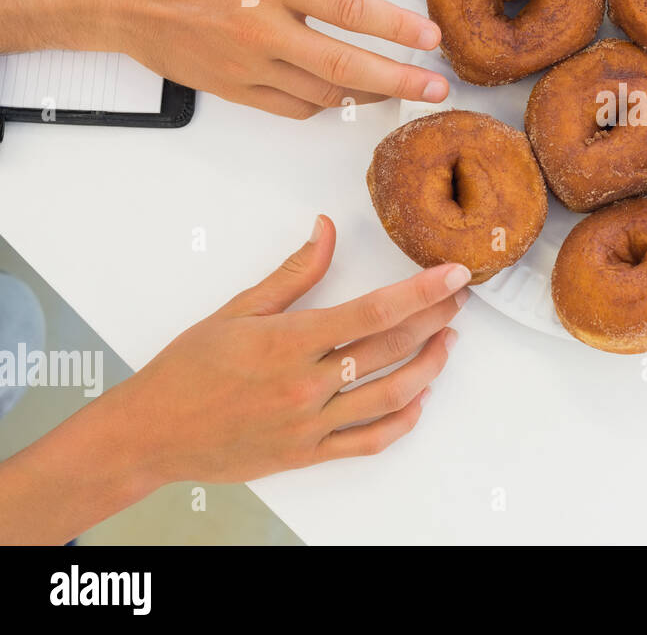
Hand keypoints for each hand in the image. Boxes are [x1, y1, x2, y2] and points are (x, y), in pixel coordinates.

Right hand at [0, 216, 469, 542]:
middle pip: (391, 349)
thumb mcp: (239, 310)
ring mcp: (310, 425)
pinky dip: (403, 420)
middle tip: (458, 298)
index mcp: (289, 342)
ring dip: (429, 367)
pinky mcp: (308, 455)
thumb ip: (294, 272)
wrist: (150, 433)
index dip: (422, 291)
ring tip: (446, 341)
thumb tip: (327, 229)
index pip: (374, 311)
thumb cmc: (188, 370)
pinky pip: (369, 441)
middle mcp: (305, 385)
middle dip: (434, 319)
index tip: (454, 275)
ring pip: (391, 397)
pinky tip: (418, 398)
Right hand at [59, 0, 448, 118]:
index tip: (431, 36)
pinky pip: (294, 107)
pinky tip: (348, 94)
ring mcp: (249, 66)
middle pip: (346, 65)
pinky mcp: (235, 89)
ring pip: (325, 93)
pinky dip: (327, 105)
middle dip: (401, 78)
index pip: (349, 9)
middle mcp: (263, 30)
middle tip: (438, 85)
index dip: (396, 27)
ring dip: (370, 94)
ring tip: (403, 89)